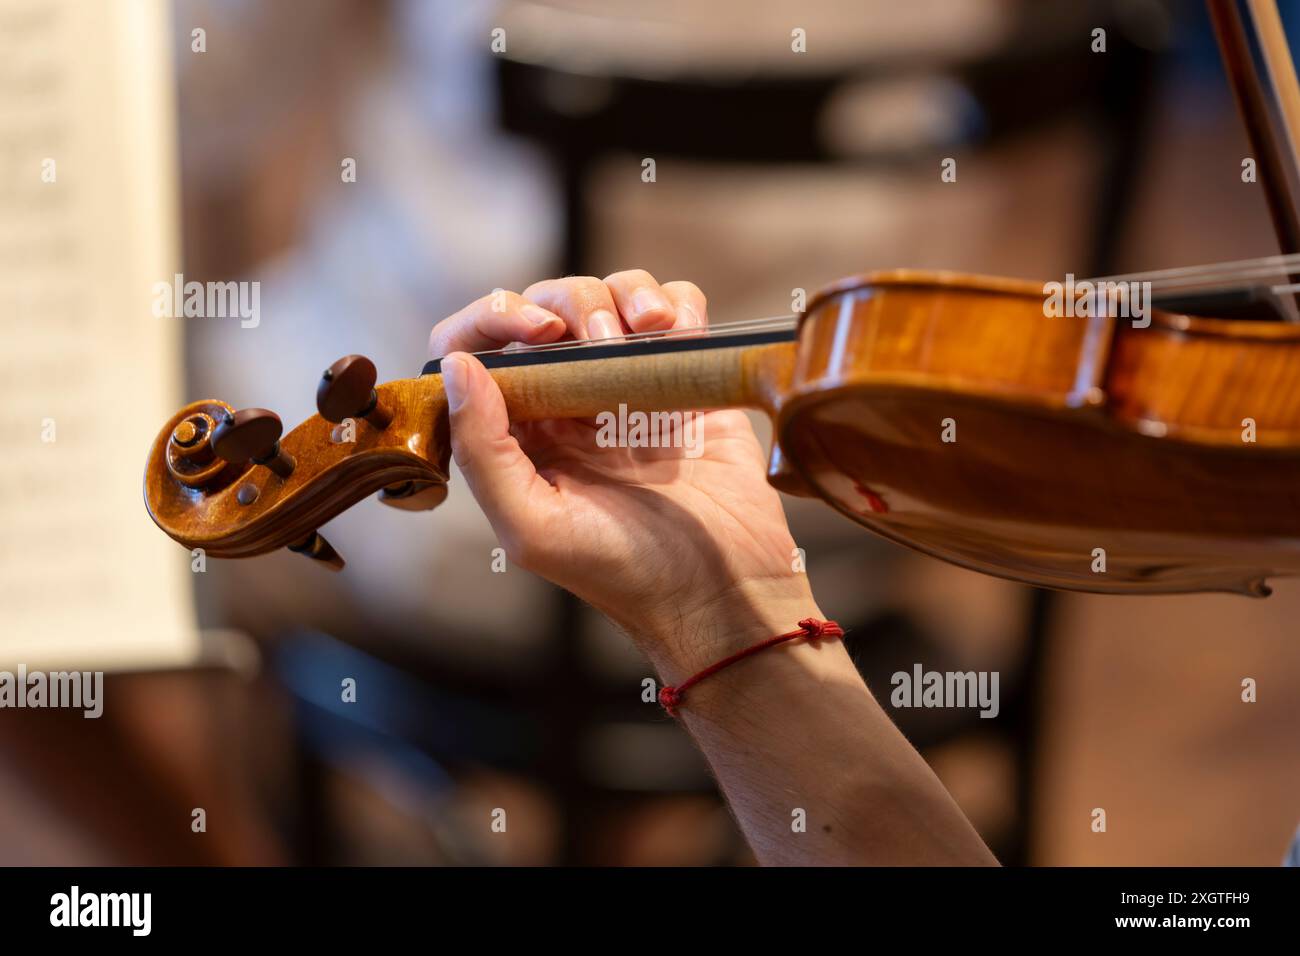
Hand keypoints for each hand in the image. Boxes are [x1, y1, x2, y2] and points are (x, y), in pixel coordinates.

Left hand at [428, 271, 819, 678]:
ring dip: (628, 294)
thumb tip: (458, 365)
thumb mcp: (533, 527)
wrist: (723, 590)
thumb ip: (485, 450)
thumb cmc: (625, 574)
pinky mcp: (688, 381)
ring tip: (653, 329)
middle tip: (603, 340)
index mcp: (519, 433)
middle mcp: (567, 403)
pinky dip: (679, 306)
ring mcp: (630, 387)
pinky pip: (676, 311)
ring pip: (611, 295)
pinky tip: (683, 337)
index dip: (492, 318)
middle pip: (547, 306)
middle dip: (571, 304)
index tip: (537, 329)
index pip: (477, 348)